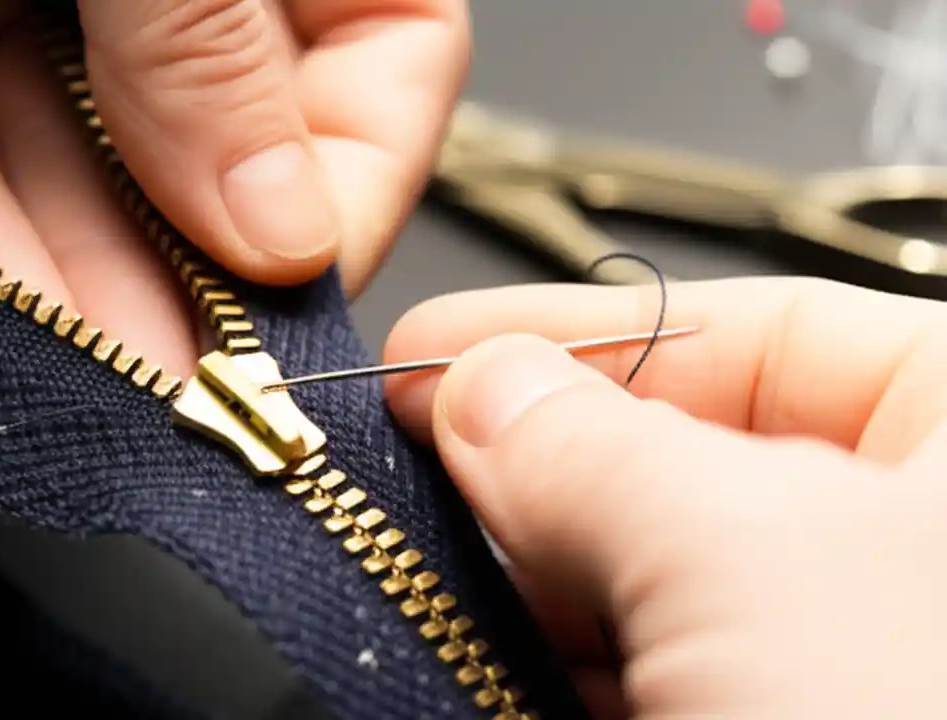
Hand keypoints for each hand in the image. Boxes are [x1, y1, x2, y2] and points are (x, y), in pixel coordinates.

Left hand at [0, 0, 467, 372]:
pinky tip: (16, 337)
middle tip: (207, 381)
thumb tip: (284, 219)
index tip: (300, 272)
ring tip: (121, 396)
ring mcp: (14, 0)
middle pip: (214, 136)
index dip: (351, 170)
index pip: (376, 48)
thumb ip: (209, 38)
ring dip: (91, 290)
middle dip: (204, 269)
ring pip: (71, 172)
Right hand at [384, 277, 946, 717]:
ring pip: (662, 578)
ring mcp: (847, 659)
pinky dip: (563, 665)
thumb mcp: (744, 561)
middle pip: (697, 456)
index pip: (775, 333)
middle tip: (428, 451)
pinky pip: (658, 674)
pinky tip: (488, 657)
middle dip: (547, 458)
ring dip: (537, 573)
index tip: (452, 345)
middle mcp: (915, 556)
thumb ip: (597, 449)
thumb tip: (489, 391)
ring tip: (437, 566)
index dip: (590, 329)